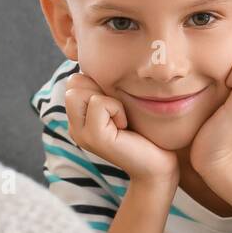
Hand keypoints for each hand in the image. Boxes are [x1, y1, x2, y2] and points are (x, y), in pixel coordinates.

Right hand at [63, 72, 178, 185]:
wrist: (159, 164)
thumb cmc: (145, 132)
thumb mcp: (122, 105)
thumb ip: (104, 89)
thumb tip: (91, 69)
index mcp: (79, 117)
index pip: (74, 80)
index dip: (98, 82)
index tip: (117, 104)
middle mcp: (75, 126)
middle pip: (73, 82)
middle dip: (100, 88)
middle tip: (119, 111)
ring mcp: (81, 133)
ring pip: (79, 91)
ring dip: (109, 99)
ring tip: (121, 119)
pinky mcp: (94, 138)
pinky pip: (98, 103)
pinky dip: (116, 109)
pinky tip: (125, 126)